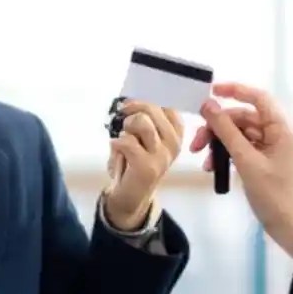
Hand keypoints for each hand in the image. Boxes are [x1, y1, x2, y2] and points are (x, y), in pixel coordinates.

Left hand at [105, 100, 184, 230]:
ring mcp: (162, 155)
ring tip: (124, 136)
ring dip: (126, 125)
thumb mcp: (143, 138)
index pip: (167, 104)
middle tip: (123, 115)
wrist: (131, 195)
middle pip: (153, 108)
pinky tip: (116, 148)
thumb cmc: (135, 161)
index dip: (147, 99)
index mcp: (176, 133)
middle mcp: (173, 143)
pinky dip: (116, 142)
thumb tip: (131, 98)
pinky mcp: (147, 166)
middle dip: (133, 108)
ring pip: (142, 122)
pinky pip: (127, 141)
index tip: (133, 104)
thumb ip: (143, 119)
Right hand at [191, 82, 292, 257]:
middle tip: (195, 144)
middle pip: (245, 118)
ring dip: (220, 144)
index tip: (210, 93)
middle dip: (218, 128)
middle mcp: (282, 134)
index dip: (235, 91)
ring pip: (242, 135)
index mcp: (284, 128)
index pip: (259, 98)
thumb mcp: (247, 162)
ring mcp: (276, 149)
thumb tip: (209, 106)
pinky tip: (214, 169)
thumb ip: (226, 132)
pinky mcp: (270, 162)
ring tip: (204, 162)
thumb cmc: (275, 195)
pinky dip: (229, 155)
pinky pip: (246, 150)